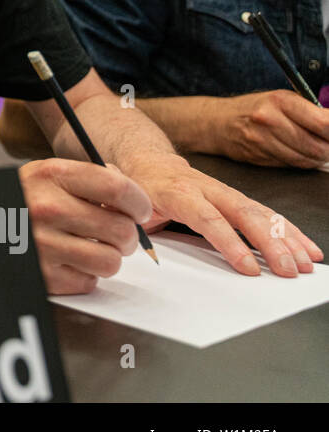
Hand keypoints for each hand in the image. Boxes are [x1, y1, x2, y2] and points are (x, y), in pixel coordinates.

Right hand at [19, 158, 152, 294]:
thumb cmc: (20, 199)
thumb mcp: (47, 174)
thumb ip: (89, 179)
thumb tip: (132, 199)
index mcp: (51, 175)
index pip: (119, 190)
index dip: (139, 204)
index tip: (139, 211)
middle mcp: (47, 208)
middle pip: (121, 230)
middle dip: (126, 236)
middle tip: (115, 234)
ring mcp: (43, 244)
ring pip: (111, 261)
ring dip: (107, 257)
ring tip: (91, 248)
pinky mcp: (42, 275)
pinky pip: (89, 282)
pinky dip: (85, 275)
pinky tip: (69, 260)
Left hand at [120, 152, 323, 277]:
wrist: (149, 162)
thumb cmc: (137, 188)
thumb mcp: (123, 203)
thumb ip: (125, 219)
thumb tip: (129, 238)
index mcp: (176, 192)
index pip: (207, 218)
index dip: (228, 242)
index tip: (247, 267)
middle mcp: (206, 190)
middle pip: (243, 214)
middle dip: (270, 243)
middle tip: (289, 269)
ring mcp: (225, 193)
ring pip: (261, 213)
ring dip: (287, 238)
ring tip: (306, 262)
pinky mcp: (237, 199)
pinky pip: (266, 214)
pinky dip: (289, 231)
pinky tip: (307, 247)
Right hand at [212, 89, 328, 168]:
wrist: (217, 123)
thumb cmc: (254, 109)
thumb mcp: (281, 99)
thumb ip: (309, 111)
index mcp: (280, 101)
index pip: (323, 122)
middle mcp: (270, 120)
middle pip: (317, 146)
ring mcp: (262, 141)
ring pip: (306, 159)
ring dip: (317, 158)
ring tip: (317, 150)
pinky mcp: (259, 157)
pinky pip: (292, 165)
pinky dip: (301, 162)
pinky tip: (300, 154)